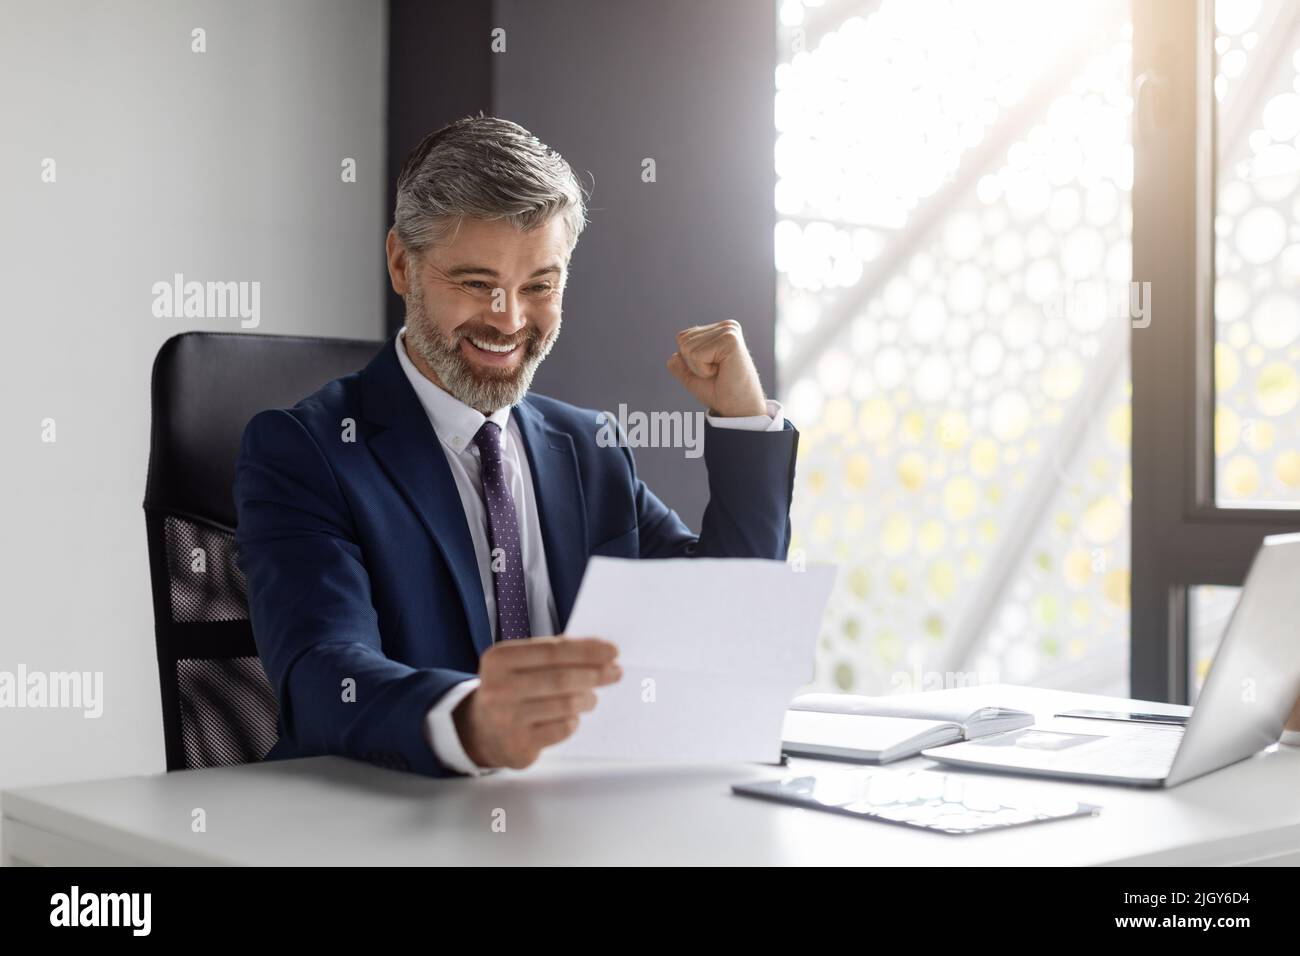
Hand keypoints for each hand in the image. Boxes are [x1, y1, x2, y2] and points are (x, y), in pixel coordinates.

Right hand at [453, 635, 620, 769]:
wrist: (481, 729)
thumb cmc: (512, 688)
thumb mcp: (521, 664)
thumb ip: (554, 654)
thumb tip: (602, 654)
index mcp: (499, 659)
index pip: (553, 650)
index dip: (586, 651)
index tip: (613, 651)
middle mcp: (498, 688)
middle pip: (561, 678)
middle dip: (595, 674)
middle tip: (615, 673)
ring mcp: (506, 719)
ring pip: (565, 705)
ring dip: (587, 699)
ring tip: (590, 698)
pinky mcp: (519, 745)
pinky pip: (562, 729)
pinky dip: (573, 721)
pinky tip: (569, 717)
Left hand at [667, 320, 766, 417]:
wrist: (738, 409)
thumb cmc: (720, 393)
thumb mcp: (693, 377)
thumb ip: (680, 365)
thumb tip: (672, 357)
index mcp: (718, 331)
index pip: (683, 338)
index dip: (689, 361)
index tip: (711, 371)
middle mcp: (726, 326)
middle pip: (683, 341)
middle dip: (692, 364)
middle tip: (716, 373)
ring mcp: (729, 331)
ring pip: (687, 347)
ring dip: (699, 368)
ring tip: (720, 372)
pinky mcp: (730, 339)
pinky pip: (696, 355)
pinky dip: (704, 370)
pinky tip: (723, 371)